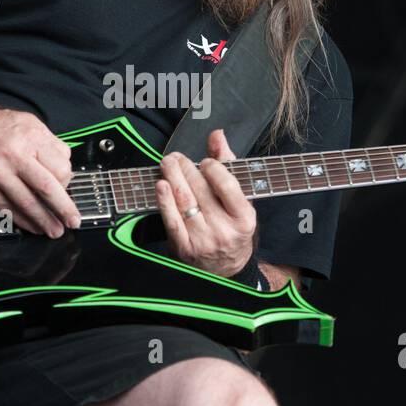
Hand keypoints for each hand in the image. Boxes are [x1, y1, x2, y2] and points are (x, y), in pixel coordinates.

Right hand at [0, 107, 80, 237]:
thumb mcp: (27, 123)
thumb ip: (48, 144)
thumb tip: (65, 168)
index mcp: (31, 137)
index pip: (60, 166)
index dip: (67, 182)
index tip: (68, 188)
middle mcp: (15, 155)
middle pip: (46, 188)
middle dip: (63, 209)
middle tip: (73, 221)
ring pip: (27, 203)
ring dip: (44, 221)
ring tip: (54, 230)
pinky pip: (6, 208)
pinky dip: (22, 220)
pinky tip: (32, 226)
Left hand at [155, 128, 256, 275]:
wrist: (224, 270)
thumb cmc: (232, 229)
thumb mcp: (240, 201)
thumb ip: (228, 165)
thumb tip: (217, 136)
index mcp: (244, 219)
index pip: (227, 186)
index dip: (213, 168)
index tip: (205, 161)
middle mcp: (225, 231)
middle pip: (201, 190)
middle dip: (186, 168)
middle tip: (176, 157)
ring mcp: (203, 241)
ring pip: (185, 201)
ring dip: (172, 177)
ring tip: (167, 164)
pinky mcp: (184, 248)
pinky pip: (171, 219)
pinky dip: (164, 200)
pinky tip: (161, 185)